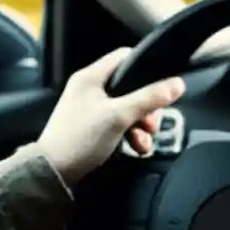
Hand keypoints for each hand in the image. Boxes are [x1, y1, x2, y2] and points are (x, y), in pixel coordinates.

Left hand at [37, 47, 184, 186]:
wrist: (52, 173)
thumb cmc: (80, 138)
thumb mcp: (119, 116)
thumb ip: (149, 98)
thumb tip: (177, 84)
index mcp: (91, 77)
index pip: (125, 57)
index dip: (146, 66)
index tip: (163, 83)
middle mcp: (89, 89)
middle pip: (131, 86)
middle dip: (147, 105)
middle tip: (152, 121)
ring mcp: (90, 108)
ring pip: (128, 107)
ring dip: (142, 123)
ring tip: (145, 139)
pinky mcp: (91, 127)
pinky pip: (119, 123)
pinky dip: (131, 134)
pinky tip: (137, 146)